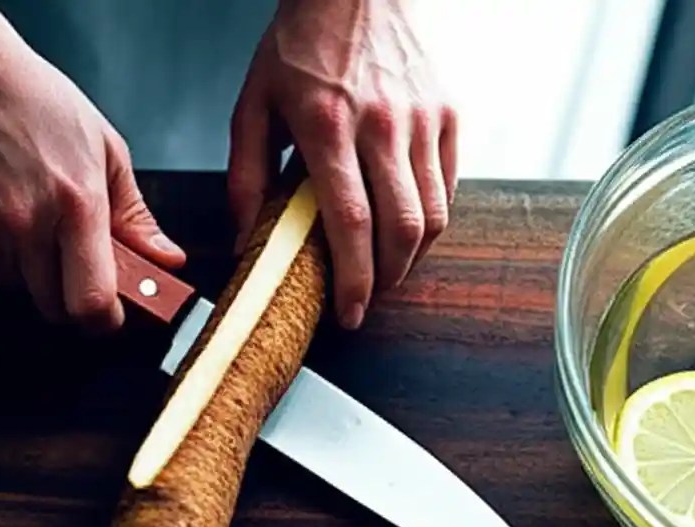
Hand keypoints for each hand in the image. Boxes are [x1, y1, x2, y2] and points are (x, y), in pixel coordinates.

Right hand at [0, 34, 183, 331]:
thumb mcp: (105, 150)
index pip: (91, 301)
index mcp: (77, 203)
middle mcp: (28, 223)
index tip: (110, 316)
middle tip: (69, 258)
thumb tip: (165, 258)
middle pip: (52, 306)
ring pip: (14, 287)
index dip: (104, 321)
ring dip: (27, 270)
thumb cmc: (35, 102)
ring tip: (28, 215)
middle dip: (67, 294)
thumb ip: (136, 215)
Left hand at [229, 0, 457, 328]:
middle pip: (402, 230)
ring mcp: (422, 119)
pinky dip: (433, 220)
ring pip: (435, 215)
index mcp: (328, 126)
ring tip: (386, 269)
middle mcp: (382, 125)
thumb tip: (246, 240)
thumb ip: (245, 177)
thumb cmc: (299, 45)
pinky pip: (449, 186)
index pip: (352, 223)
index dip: (354, 280)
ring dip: (412, 257)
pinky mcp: (447, 113)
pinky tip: (408, 229)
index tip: (349, 312)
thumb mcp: (252, 105)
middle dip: (386, 280)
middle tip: (367, 297)